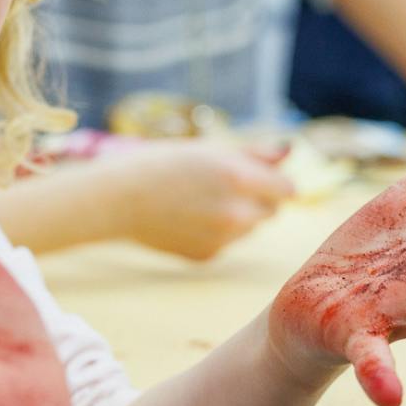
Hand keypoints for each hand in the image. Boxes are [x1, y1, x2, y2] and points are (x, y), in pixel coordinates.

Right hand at [112, 140, 294, 260]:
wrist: (116, 199)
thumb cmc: (160, 163)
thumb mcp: (209, 149)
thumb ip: (255, 154)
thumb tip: (289, 153)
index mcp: (241, 178)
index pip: (287, 189)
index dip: (274, 181)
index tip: (260, 177)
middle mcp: (238, 213)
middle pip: (271, 211)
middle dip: (257, 200)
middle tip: (223, 187)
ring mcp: (224, 239)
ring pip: (248, 228)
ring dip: (237, 217)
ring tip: (199, 202)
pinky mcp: (208, 256)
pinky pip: (226, 243)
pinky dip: (215, 233)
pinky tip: (186, 219)